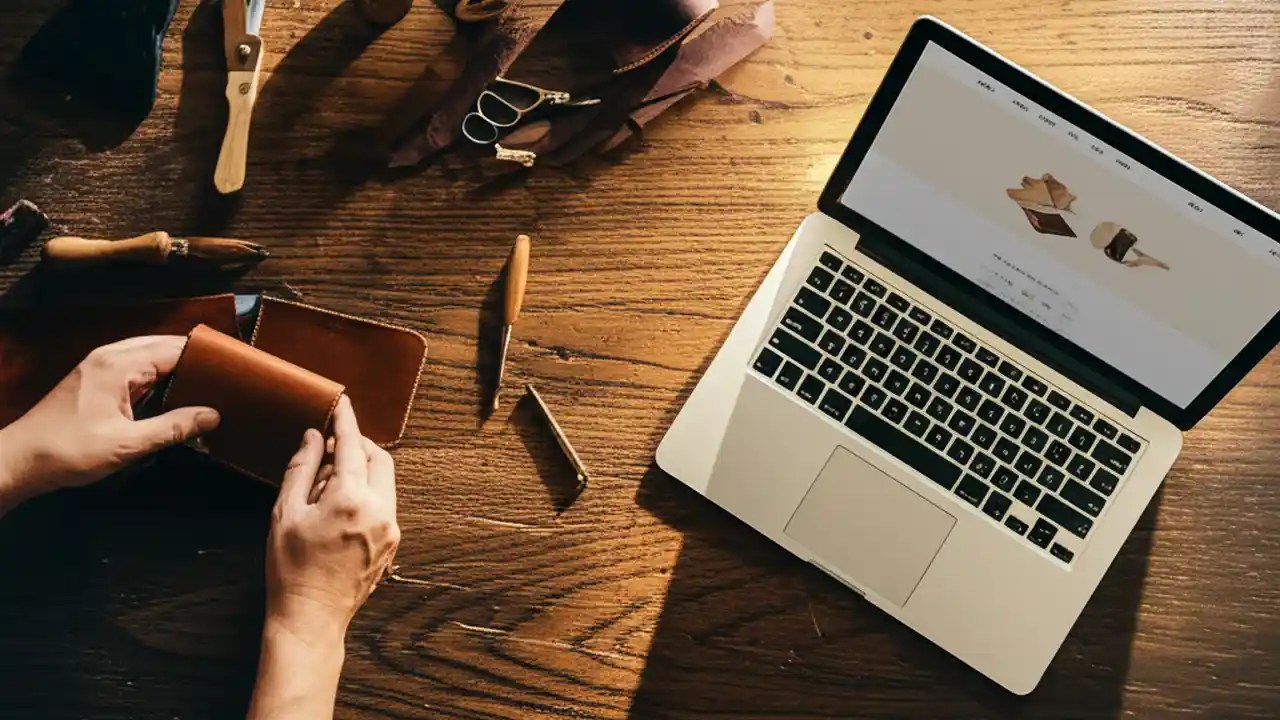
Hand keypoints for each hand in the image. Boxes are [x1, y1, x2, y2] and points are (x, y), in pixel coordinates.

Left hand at [0, 335, 218, 512]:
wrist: (20, 460)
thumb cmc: (70, 451)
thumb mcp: (128, 444)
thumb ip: (174, 427)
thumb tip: (214, 415)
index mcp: (119, 364)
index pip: (175, 349)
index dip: (207, 357)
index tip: (236, 369)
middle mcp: (110, 356)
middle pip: (163, 346)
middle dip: (195, 358)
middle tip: (228, 377)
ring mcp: (100, 366)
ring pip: (149, 355)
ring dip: (177, 367)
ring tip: (208, 384)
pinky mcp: (95, 379)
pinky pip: (136, 367)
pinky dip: (158, 375)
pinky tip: (175, 393)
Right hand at [249, 396, 397, 719]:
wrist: (311, 616)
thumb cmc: (290, 567)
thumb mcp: (285, 512)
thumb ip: (302, 468)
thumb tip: (313, 437)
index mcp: (351, 498)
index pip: (352, 445)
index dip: (345, 421)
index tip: (341, 403)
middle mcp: (380, 509)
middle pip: (379, 458)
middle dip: (358, 445)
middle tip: (331, 446)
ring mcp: (391, 528)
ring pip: (384, 481)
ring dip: (361, 471)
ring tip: (327, 483)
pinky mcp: (393, 543)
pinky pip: (384, 504)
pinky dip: (366, 493)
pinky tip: (338, 506)